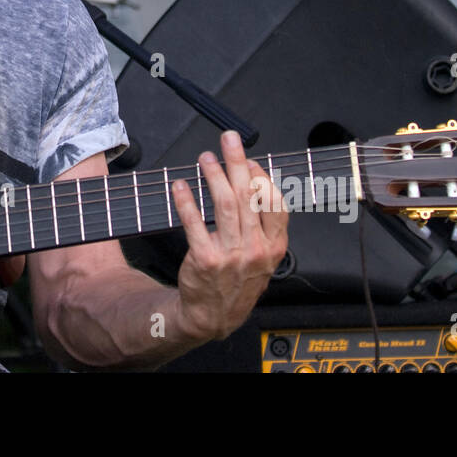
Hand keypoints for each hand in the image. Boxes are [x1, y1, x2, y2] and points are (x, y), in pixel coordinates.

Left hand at [170, 130, 288, 341]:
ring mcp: (231, 256)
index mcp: (275, 247)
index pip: (275, 204)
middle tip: (228, 140)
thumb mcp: (263, 259)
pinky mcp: (205, 259)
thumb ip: (264, 227)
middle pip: (248, 196)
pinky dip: (187, 201)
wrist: (212, 316)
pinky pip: (195, 223)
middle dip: (237, 162)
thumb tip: (256, 184)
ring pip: (225, 205)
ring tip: (206, 158)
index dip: (263, 177)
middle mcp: (256, 250)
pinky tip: (181, 186)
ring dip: (214, 175)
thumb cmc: (236, 283)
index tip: (251, 159)